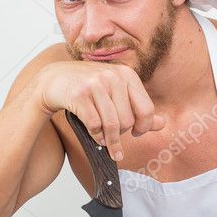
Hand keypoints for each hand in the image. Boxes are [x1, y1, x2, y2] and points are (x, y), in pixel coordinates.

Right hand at [36, 60, 165, 161]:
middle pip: (128, 121)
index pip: (146, 109)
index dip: (143, 127)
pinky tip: (94, 134)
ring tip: (106, 142)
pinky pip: (95, 125)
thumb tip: (162, 123)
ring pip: (113, 125)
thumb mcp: (117, 93)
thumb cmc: (89, 88)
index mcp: (127, 74)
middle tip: (114, 133)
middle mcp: (113, 76)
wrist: (54, 79)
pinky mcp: (80, 95)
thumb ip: (139, 108)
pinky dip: (96, 135)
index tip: (136, 133)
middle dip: (121, 133)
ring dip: (109, 139)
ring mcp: (96, 84)